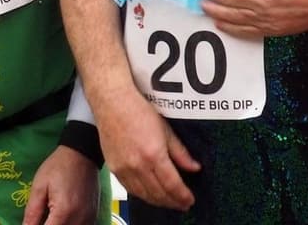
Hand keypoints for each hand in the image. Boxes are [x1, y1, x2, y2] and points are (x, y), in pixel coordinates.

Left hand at [21, 145, 99, 224]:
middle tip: (43, 216)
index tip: (33, 222)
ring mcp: (89, 218)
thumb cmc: (58, 166)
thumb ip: (32, 213)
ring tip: (52, 216)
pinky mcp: (93, 215)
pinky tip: (63, 218)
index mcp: (63, 212)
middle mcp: (79, 219)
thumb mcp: (39, 186)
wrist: (82, 153)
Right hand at [95, 87, 198, 210]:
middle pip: (158, 194)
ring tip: (169, 202)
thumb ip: (180, 152)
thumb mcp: (165, 129)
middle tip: (183, 204)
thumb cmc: (138, 111)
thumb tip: (194, 168)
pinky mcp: (114, 169)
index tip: (190, 200)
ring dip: (158, 201)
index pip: (172, 184)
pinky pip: (130, 189)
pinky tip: (150, 195)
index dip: (182, 196)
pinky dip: (143, 195)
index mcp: (153, 154)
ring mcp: (124, 169)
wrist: (113, 103)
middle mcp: (138, 165)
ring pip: (144, 195)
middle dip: (173, 202)